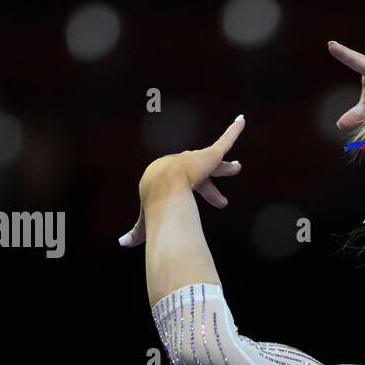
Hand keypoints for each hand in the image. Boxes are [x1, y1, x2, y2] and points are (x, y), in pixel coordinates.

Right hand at [118, 115, 246, 247]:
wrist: (162, 188)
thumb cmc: (153, 204)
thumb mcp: (146, 219)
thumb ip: (138, 230)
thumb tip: (121, 243)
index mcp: (167, 179)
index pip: (182, 188)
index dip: (190, 200)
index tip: (193, 213)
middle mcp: (181, 166)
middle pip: (198, 177)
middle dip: (210, 189)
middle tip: (222, 203)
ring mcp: (196, 159)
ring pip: (213, 161)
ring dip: (225, 167)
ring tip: (237, 168)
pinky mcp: (210, 155)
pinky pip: (224, 141)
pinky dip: (234, 131)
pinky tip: (242, 121)